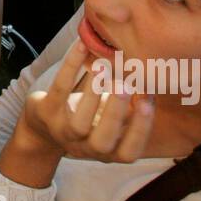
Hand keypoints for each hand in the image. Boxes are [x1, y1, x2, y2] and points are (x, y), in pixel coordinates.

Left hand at [13, 40, 154, 164]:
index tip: (148, 103)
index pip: (128, 153)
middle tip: (126, 86)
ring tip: (103, 68)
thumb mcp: (112, 118)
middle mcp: (86, 148)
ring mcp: (63, 132)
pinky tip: (81, 47)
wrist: (44, 127)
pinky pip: (59, 90)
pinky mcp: (45, 113)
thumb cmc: (90, 119)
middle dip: (115, 114)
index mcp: (108, 151)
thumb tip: (156, 81)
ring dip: (92, 95)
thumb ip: (133, 106)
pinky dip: (70, 67)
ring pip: (78, 123)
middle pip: (102, 141)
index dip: (140, 131)